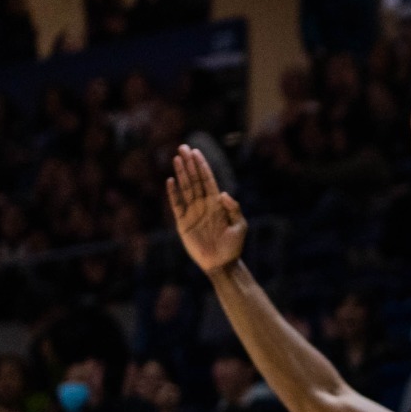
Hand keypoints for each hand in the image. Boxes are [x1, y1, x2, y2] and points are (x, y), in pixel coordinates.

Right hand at [166, 145, 246, 273]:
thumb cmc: (233, 246)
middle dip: (189, 164)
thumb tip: (222, 193)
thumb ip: (234, 209)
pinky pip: (176, 205)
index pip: (208, 180)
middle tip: (183, 147)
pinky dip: (173, 193)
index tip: (196, 152)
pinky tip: (170, 180)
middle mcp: (203, 205)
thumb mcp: (240, 226)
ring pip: (185, 188)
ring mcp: (192, 212)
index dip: (202, 166)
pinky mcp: (183, 223)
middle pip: (195, 180)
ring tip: (177, 158)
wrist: (222, 264)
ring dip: (181, 173)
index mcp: (217, 204)